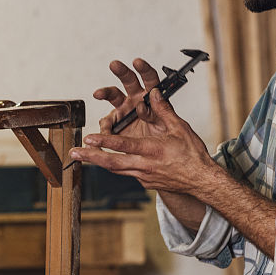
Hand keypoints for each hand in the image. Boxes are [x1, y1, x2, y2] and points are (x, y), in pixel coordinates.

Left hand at [70, 87, 216, 195]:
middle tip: (73, 153)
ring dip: (97, 163)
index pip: (124, 146)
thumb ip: (164, 110)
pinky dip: (113, 167)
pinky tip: (103, 162)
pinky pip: (125, 173)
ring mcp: (143, 176)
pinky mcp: (145, 182)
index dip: (105, 142)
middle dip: (91, 157)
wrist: (202, 181)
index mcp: (153, 150)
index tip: (89, 138)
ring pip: (115, 169)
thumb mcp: (180, 128)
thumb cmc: (193, 154)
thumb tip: (153, 92)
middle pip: (112, 162)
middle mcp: (144, 165)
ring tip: (80, 157)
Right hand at [94, 58, 162, 138]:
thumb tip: (155, 93)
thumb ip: (162, 109)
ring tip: (98, 94)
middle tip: (115, 65)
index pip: (150, 79)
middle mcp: (137, 100)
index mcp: (152, 97)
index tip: (137, 62)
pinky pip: (107, 122)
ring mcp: (125, 110)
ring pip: (113, 96)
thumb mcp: (170, 124)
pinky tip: (105, 129)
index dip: (144, 69)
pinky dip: (105, 126)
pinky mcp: (116, 124)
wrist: (156, 157)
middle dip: (122, 71)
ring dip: (105, 92)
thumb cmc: (165, 139)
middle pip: (129, 81)